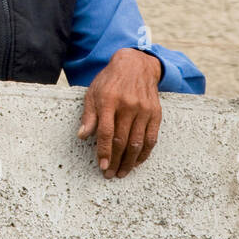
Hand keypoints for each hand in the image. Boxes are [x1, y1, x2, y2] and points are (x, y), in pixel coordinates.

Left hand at [77, 48, 162, 179]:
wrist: (135, 64)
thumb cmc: (110, 81)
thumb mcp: (93, 93)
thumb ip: (89, 115)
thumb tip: (82, 136)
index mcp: (109, 100)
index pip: (106, 132)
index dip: (104, 152)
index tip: (102, 166)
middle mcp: (128, 105)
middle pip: (122, 141)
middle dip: (115, 161)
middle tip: (110, 174)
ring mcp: (143, 109)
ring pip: (137, 143)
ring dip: (130, 162)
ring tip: (122, 172)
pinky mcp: (155, 112)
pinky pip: (151, 138)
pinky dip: (145, 153)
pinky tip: (137, 161)